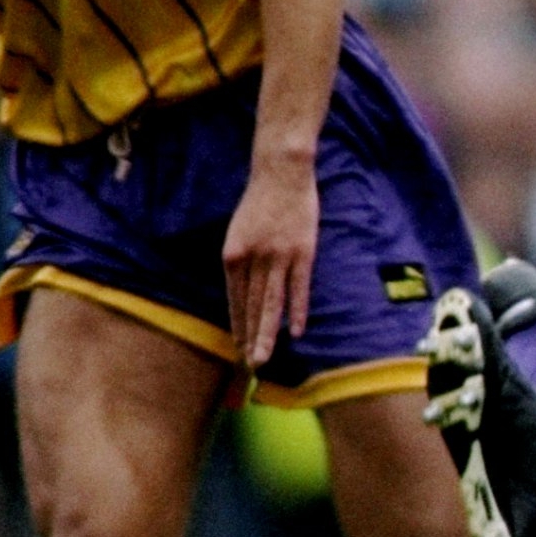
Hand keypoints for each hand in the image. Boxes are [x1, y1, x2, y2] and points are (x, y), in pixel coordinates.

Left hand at [222, 162, 317, 367]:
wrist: (282, 172)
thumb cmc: (260, 201)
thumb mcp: (238, 231)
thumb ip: (240, 260)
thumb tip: (243, 290)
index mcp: (232, 255)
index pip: (235, 300)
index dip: (237, 326)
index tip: (238, 348)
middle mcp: (253, 259)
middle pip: (252, 307)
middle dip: (250, 338)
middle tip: (250, 365)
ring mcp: (279, 257)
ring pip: (272, 303)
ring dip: (268, 333)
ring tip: (265, 357)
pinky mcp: (303, 252)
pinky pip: (299, 287)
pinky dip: (297, 310)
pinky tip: (295, 331)